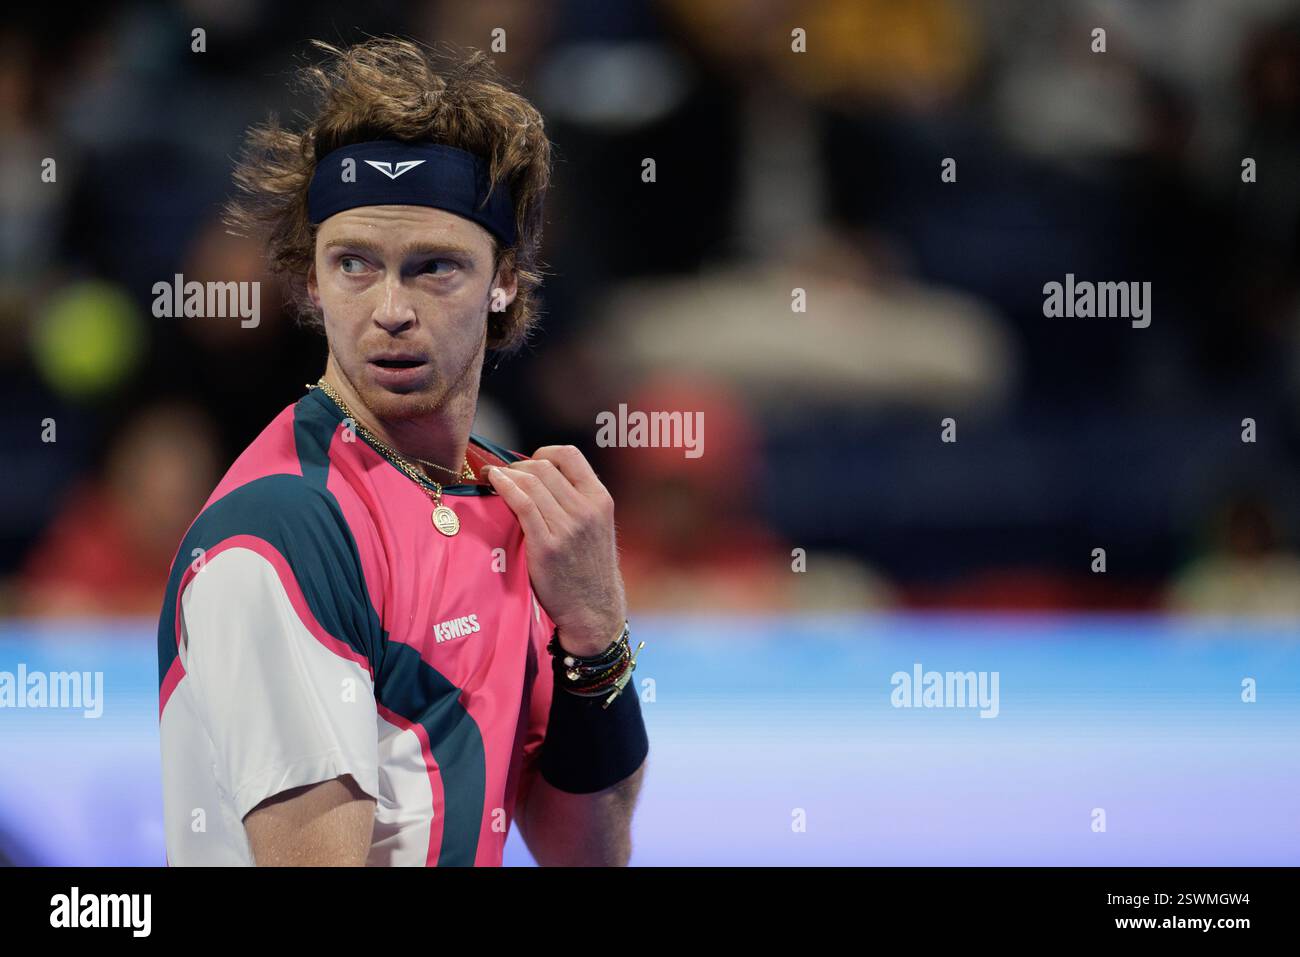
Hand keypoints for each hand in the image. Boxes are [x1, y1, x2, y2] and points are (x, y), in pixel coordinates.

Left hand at [484, 446, 626, 656]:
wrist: (593, 609)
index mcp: (600, 499)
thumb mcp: (596, 527)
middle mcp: (586, 509)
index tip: (529, 463)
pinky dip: (504, 487)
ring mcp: (567, 527)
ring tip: (491, 476)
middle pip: (544, 468)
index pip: (570, 455)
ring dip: (505, 474)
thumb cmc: (588, 569)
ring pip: (530, 482)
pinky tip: (494, 483)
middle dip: (518, 466)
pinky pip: (521, 504)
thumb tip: (541, 478)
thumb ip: (577, 501)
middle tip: (503, 474)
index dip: (544, 453)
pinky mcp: (547, 545)